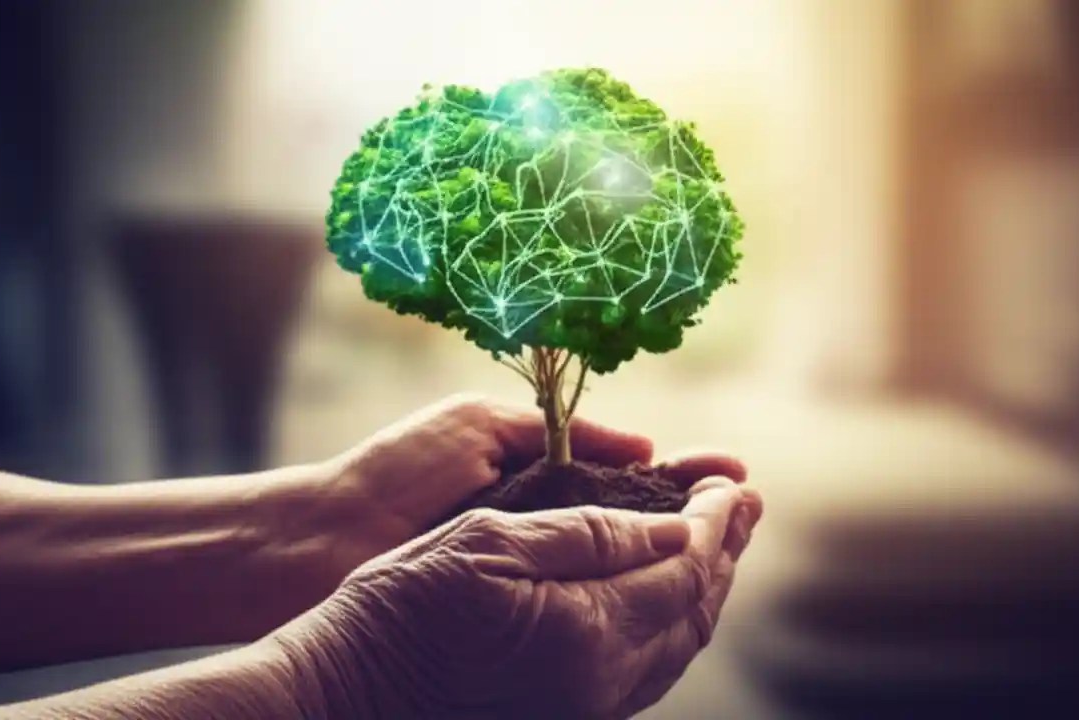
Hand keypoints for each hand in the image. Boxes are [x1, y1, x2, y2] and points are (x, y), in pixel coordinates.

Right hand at [268, 476, 761, 718]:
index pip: (685, 565)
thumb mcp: (489, 543)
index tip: (732, 480)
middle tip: (744, 502)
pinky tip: (665, 596)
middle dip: (724, 550)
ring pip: (676, 647)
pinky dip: (671, 625)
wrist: (342, 694)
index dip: (716, 519)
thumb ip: (589, 535)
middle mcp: (602, 680)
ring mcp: (586, 708)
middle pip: (693, 609)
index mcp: (589, 627)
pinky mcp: (566, 718)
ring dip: (703, 588)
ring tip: (719, 542)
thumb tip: (673, 526)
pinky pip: (645, 673)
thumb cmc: (399, 605)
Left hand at [307, 394, 747, 577]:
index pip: (632, 473)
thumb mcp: (484, 426)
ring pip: (627, 565)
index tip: (736, 472)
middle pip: (642, 521)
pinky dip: (637, 596)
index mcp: (542, 473)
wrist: (324, 538)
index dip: (685, 474)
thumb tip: (645, 449)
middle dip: (700, 513)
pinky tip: (680, 590)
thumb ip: (564, 435)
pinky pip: (591, 604)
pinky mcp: (523, 609)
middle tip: (754, 506)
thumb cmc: (399, 471)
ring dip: (684, 554)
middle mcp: (549, 524)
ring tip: (738, 540)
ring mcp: (538, 569)